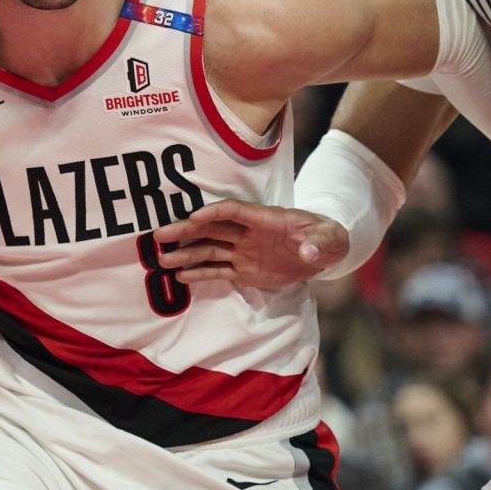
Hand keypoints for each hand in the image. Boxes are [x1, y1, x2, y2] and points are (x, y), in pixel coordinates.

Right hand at [151, 201, 346, 287]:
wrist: (323, 252)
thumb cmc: (326, 237)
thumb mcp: (330, 238)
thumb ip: (319, 244)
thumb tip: (309, 253)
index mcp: (266, 218)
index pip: (235, 211)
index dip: (215, 213)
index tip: (195, 218)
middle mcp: (248, 233)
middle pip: (212, 229)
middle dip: (187, 231)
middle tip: (160, 236)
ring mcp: (243, 251)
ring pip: (209, 250)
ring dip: (186, 254)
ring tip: (162, 261)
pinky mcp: (244, 270)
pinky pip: (218, 271)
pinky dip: (200, 273)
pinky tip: (180, 277)